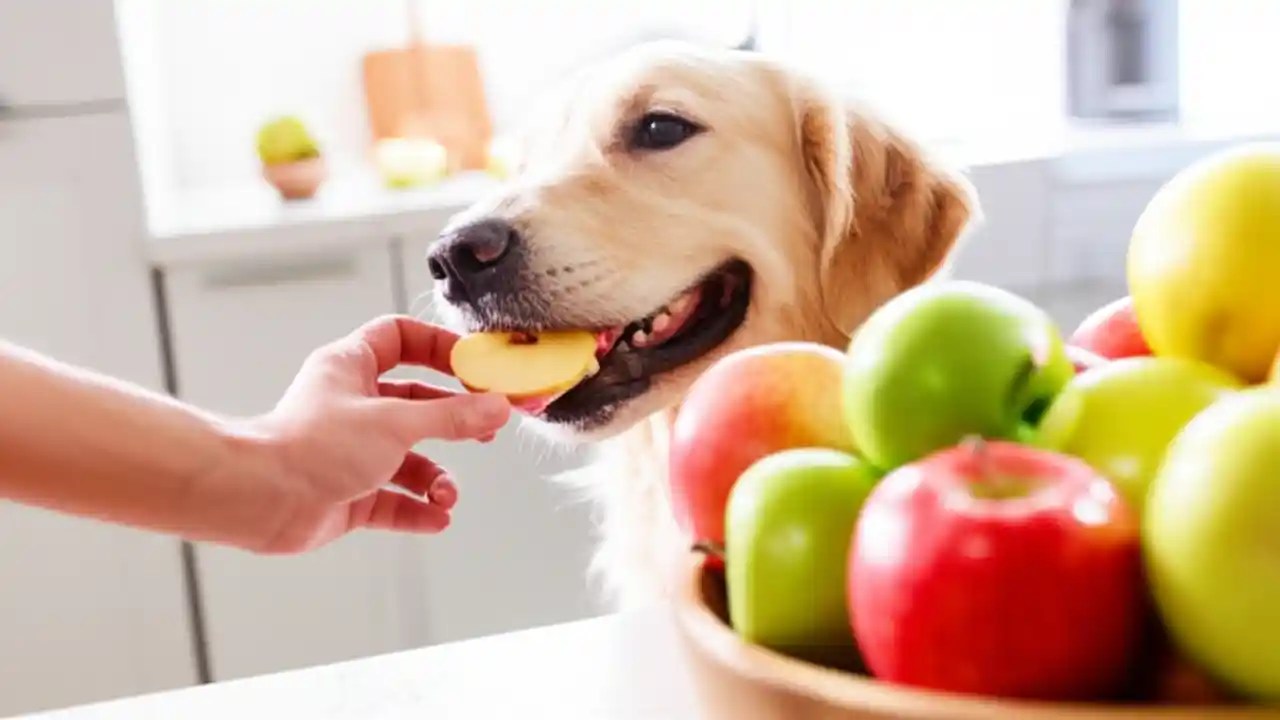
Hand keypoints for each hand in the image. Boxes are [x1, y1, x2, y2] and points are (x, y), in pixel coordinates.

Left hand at [234, 316, 510, 552]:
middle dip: (454, 420)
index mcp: (352, 367)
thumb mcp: (396, 422)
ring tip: (446, 494)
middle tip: (486, 430)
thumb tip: (496, 408)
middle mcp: (352, 406)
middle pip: (416, 403)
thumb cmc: (310, 445)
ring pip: (408, 458)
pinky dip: (417, 509)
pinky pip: (393, 500)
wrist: (259, 498)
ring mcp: (350, 452)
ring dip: (436, 478)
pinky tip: (436, 517)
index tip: (476, 365)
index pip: (401, 338)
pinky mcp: (347, 493)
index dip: (439, 347)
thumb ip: (452, 417)